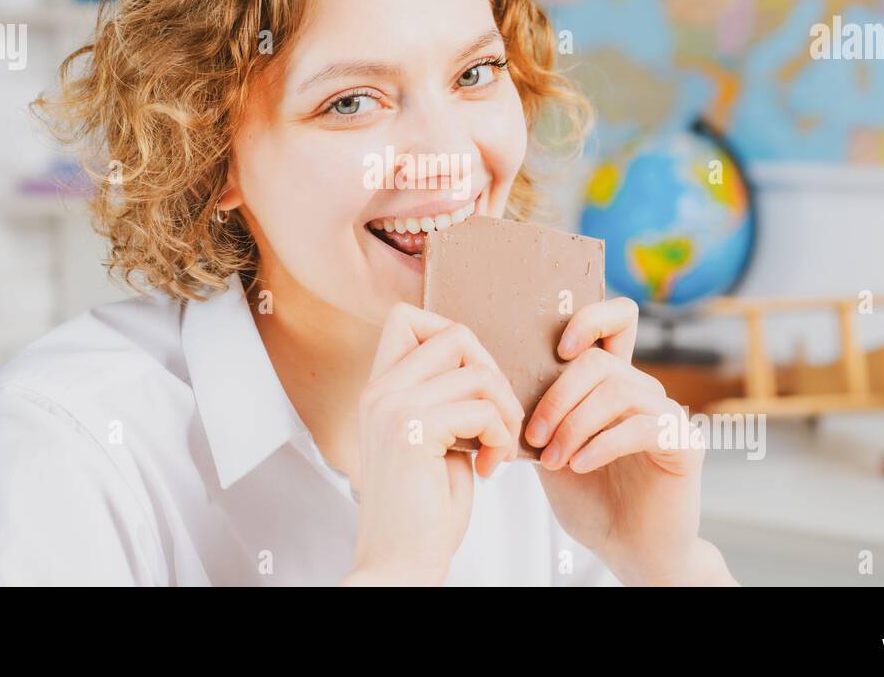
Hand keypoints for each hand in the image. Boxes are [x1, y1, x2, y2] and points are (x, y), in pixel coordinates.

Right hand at [344, 303, 524, 585]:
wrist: (399, 565)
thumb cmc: (422, 512)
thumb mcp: (432, 441)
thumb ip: (443, 398)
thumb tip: (482, 363)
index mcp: (378, 390)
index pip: (407, 317)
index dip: (453, 336)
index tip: (474, 383)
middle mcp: (378, 391)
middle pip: (453, 333)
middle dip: (493, 372)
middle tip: (498, 418)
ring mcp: (391, 408)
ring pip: (477, 372)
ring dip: (504, 411)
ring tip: (497, 448)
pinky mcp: (412, 432)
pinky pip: (481, 409)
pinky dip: (501, 437)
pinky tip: (490, 468)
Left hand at [526, 297, 734, 585]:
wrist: (629, 551)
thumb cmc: (590, 501)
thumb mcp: (552, 450)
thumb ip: (541, 415)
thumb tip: (502, 384)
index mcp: (614, 384)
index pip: (617, 320)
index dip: (590, 318)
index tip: (559, 351)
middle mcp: (645, 391)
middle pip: (600, 361)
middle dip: (558, 397)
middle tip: (535, 437)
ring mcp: (668, 414)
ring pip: (616, 391)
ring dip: (574, 425)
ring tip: (554, 460)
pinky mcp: (684, 442)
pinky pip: (641, 426)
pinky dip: (602, 444)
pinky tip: (581, 466)